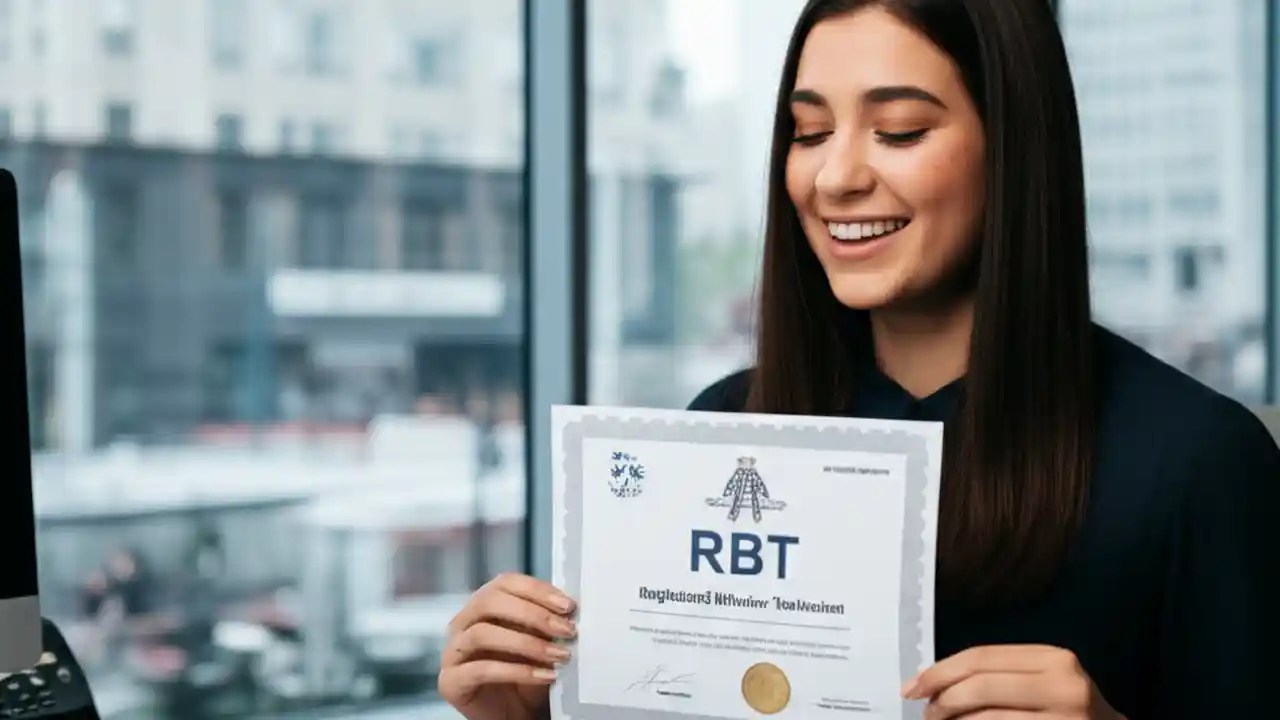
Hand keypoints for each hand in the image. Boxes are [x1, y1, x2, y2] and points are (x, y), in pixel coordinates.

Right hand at [438, 573, 577, 719]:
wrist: (511, 714)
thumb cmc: (524, 674)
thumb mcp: (540, 643)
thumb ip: (547, 624)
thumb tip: (569, 611)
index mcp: (482, 605)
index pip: (505, 583)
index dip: (537, 590)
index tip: (567, 606)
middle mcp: (462, 623)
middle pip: (489, 602)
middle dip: (533, 614)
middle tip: (566, 630)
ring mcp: (453, 652)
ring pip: (482, 633)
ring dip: (527, 643)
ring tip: (559, 655)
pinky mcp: (451, 681)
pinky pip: (481, 669)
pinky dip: (517, 671)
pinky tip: (544, 676)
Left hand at [901, 645, 1125, 719]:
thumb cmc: (1067, 710)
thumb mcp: (1043, 681)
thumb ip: (1000, 675)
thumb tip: (934, 682)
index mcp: (1054, 659)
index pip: (982, 657)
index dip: (940, 670)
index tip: (912, 685)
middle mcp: (1064, 686)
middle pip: (981, 685)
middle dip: (942, 698)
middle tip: (924, 711)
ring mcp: (1065, 719)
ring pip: (987, 717)